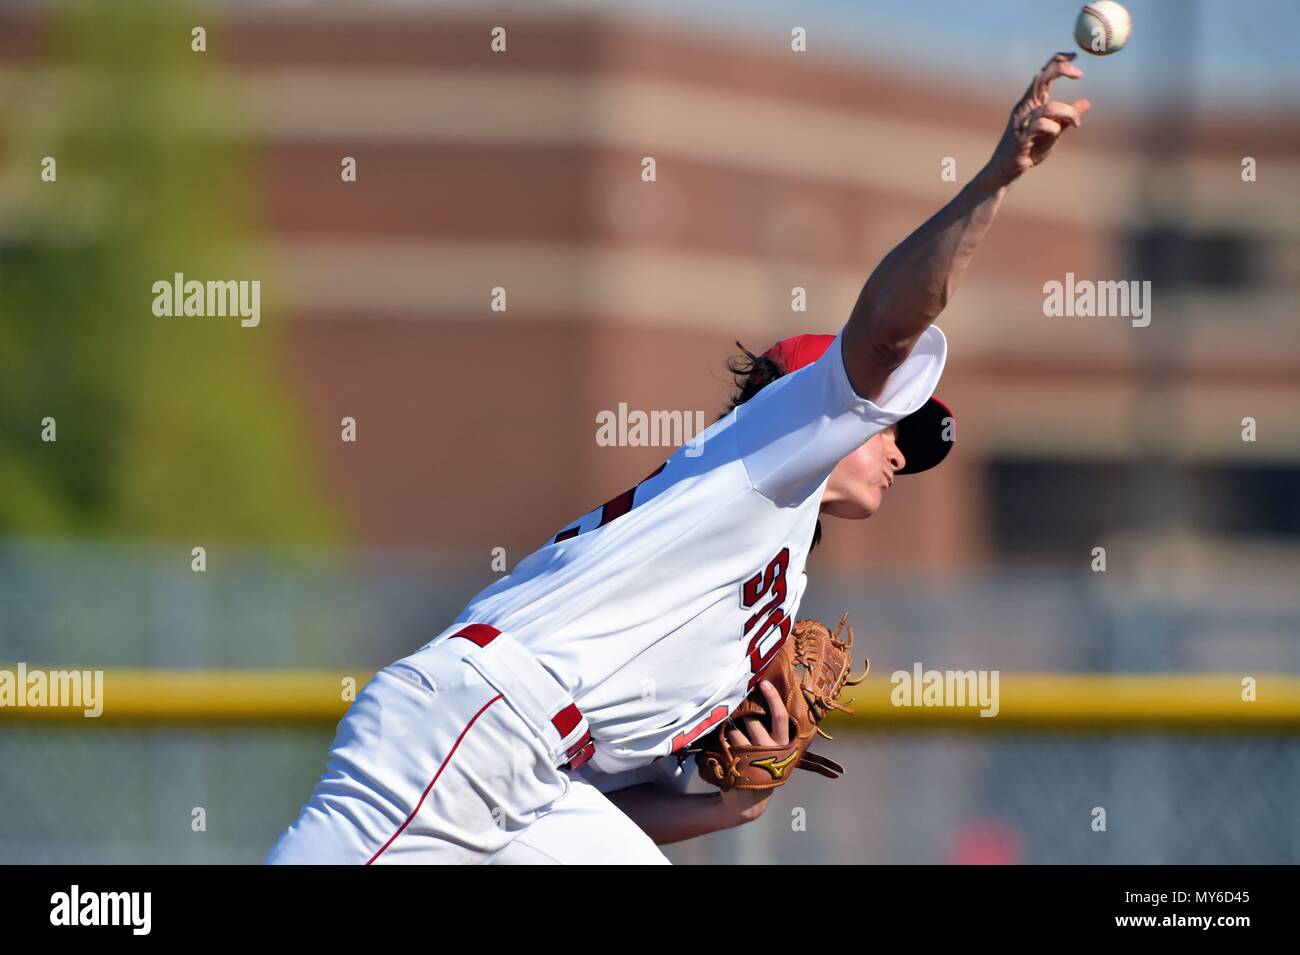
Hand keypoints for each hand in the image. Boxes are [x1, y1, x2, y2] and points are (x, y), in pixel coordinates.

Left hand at [718, 680, 789, 824]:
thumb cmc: (763, 766)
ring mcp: (752, 757)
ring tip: (735, 744)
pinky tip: (724, 749)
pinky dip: (722, 740)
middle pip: (752, 720)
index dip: (773, 698)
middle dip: (744, 717)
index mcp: (784, 745)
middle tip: (741, 723)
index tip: (764, 682)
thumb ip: (775, 730)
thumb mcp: (777, 751)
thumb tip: (766, 698)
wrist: (750, 801)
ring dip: (731, 731)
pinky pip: (725, 740)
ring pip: (735, 729)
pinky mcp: (736, 763)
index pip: (780, 717)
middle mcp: (770, 750)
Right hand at [984, 52, 1089, 186]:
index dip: (1058, 61)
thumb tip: (1087, 102)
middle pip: (1041, 79)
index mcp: (1032, 103)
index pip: (1043, 74)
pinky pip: (1042, 126)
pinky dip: (1054, 129)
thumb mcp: (1054, 132)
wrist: (1005, 172)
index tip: (1075, 56)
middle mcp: (1025, 107)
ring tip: (1076, 124)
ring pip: (1049, 107)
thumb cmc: (1028, 151)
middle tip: (1079, 74)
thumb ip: (1067, 118)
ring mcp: (1021, 122)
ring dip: (1068, 113)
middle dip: (1061, 70)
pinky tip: (1055, 135)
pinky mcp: (1020, 137)